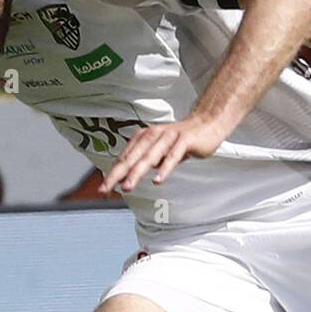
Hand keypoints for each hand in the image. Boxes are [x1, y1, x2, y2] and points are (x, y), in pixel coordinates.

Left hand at [99, 113, 227, 196]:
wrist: (207, 123)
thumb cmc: (181, 139)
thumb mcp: (159, 150)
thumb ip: (144, 160)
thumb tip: (126, 175)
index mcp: (144, 137)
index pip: (124, 158)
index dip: (112, 173)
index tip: (103, 188)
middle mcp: (153, 135)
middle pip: (132, 158)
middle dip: (117, 174)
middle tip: (106, 188)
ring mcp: (168, 137)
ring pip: (149, 157)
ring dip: (137, 173)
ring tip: (127, 187)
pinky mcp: (184, 141)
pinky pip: (173, 157)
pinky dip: (165, 169)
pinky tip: (158, 180)